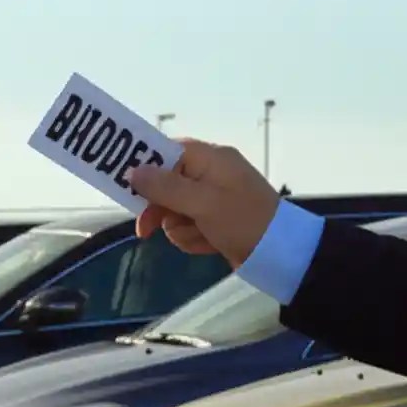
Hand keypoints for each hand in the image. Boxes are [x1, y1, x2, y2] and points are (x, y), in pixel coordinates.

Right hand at [128, 138, 279, 268]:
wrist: (280, 254)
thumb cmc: (243, 220)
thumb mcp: (202, 202)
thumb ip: (164, 186)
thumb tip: (132, 170)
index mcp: (209, 158)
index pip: (165, 152)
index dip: (144, 168)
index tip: (126, 186)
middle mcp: (209, 173)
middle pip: (164, 185)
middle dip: (161, 209)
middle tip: (146, 229)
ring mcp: (211, 198)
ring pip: (172, 210)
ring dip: (180, 228)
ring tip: (201, 235)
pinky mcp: (213, 220)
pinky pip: (186, 225)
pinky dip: (193, 237)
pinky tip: (209, 243)